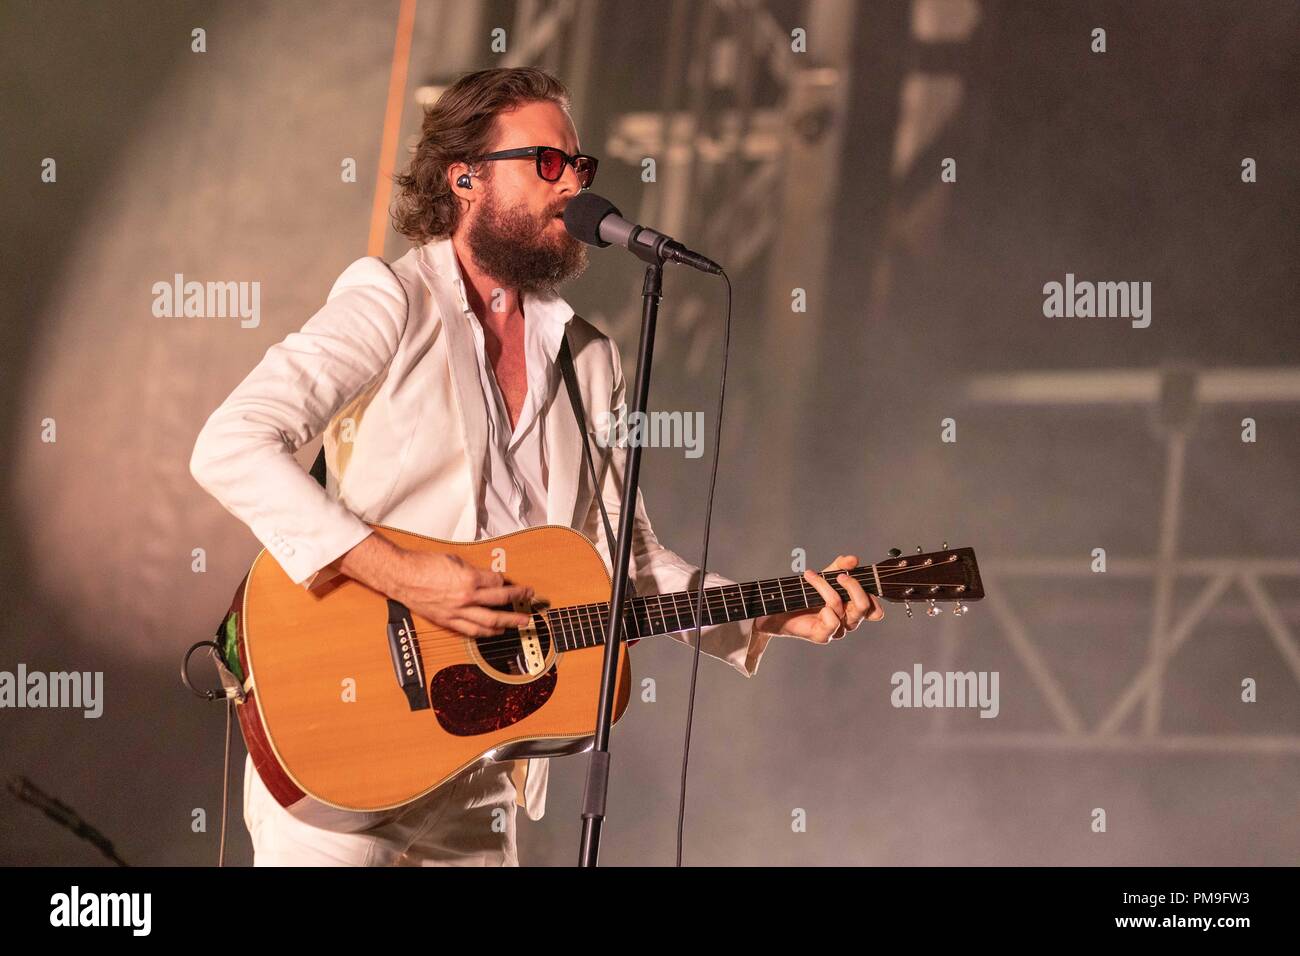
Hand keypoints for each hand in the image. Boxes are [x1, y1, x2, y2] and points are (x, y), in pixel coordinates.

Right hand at [392, 549, 533, 638]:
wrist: (401, 577)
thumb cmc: (423, 564)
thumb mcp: (453, 559)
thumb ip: (472, 570)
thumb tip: (485, 576)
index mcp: (468, 579)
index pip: (497, 581)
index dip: (505, 580)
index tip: (509, 580)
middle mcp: (465, 598)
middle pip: (500, 602)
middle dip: (518, 601)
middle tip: (529, 600)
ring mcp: (456, 612)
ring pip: (488, 621)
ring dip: (507, 623)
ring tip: (520, 623)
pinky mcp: (447, 621)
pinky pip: (470, 631)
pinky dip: (485, 632)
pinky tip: (494, 632)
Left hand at [755, 554, 883, 643]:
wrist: (778, 608)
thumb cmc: (803, 594)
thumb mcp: (824, 575)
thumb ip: (840, 567)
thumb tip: (853, 559)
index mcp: (852, 608)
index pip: (875, 610)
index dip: (874, 597)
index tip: (857, 577)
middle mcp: (848, 621)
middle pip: (864, 607)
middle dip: (853, 586)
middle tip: (839, 575)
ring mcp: (836, 630)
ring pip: (842, 606)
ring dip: (825, 587)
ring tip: (810, 576)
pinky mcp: (823, 636)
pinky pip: (832, 621)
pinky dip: (822, 607)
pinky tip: (810, 602)